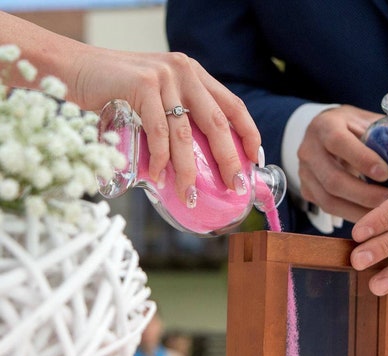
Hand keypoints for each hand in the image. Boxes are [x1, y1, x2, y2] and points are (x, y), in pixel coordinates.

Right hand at [72, 46, 261, 201]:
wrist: (76, 69)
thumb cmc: (119, 91)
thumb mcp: (159, 97)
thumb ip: (181, 116)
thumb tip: (202, 163)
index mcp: (195, 75)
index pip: (233, 105)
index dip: (248, 134)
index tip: (255, 161)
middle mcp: (185, 72)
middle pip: (216, 124)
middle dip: (228, 160)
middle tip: (235, 187)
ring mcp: (164, 77)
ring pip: (185, 136)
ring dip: (189, 172)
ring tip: (190, 196)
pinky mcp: (142, 85)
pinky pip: (158, 134)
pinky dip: (161, 161)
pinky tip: (161, 179)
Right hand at [297, 105, 387, 221]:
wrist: (326, 136)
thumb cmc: (355, 128)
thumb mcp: (368, 120)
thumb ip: (386, 131)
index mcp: (324, 126)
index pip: (338, 142)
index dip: (362, 159)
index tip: (386, 173)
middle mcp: (308, 151)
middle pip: (333, 179)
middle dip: (364, 193)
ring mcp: (304, 174)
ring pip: (329, 200)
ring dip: (359, 211)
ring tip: (385, 215)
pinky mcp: (307, 193)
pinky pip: (329, 210)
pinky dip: (353, 216)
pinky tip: (373, 219)